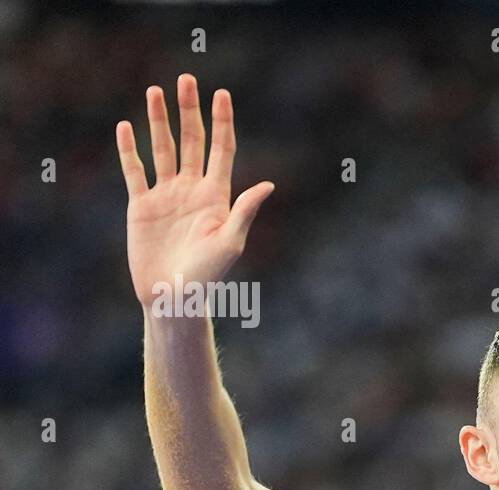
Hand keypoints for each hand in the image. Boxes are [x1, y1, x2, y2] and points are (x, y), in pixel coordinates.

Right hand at [117, 74, 274, 308]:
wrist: (174, 297)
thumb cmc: (208, 275)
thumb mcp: (229, 242)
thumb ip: (244, 211)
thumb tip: (268, 185)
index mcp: (217, 196)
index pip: (220, 150)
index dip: (222, 122)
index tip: (222, 93)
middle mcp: (192, 190)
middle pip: (191, 141)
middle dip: (190, 111)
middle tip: (187, 79)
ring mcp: (166, 196)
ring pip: (162, 149)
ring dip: (159, 120)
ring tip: (155, 91)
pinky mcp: (141, 206)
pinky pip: (134, 171)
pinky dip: (129, 149)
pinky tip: (125, 126)